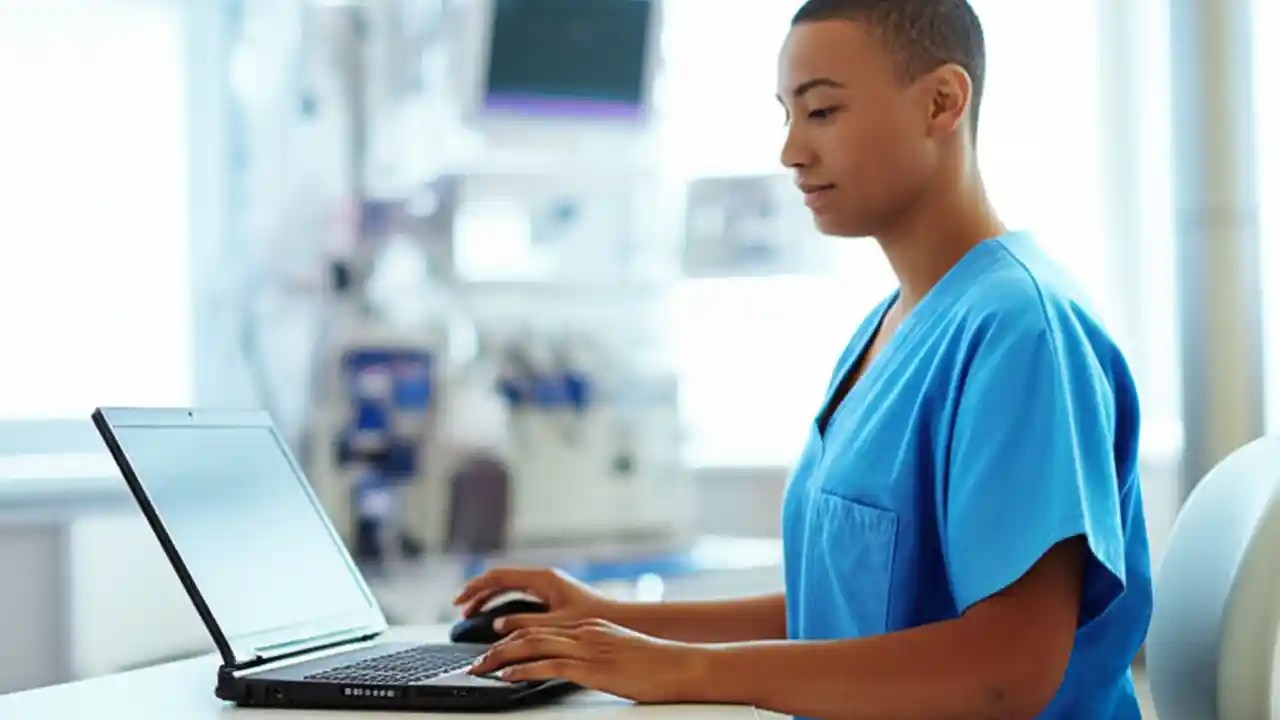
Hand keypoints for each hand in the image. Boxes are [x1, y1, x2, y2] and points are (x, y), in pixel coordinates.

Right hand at [452, 567, 612, 631]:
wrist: (622, 620)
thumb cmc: (595, 619)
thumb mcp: (556, 624)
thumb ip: (525, 624)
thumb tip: (497, 625)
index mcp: (543, 578)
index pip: (500, 576)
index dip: (475, 587)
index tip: (459, 600)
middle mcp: (545, 578)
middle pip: (502, 580)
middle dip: (479, 593)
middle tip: (460, 608)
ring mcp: (549, 587)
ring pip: (511, 588)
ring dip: (490, 599)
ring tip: (473, 614)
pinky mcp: (554, 597)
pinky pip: (521, 596)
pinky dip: (504, 605)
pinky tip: (498, 619)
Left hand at [467, 618, 710, 703]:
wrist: (679, 666)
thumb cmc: (655, 665)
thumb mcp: (619, 654)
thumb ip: (596, 654)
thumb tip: (579, 666)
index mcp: (588, 627)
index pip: (540, 628)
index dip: (511, 637)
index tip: (492, 649)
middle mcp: (583, 632)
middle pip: (527, 634)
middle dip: (496, 648)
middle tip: (474, 663)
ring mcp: (586, 648)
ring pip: (530, 646)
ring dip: (499, 658)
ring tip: (479, 669)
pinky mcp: (591, 668)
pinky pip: (547, 666)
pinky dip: (521, 670)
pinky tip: (506, 676)